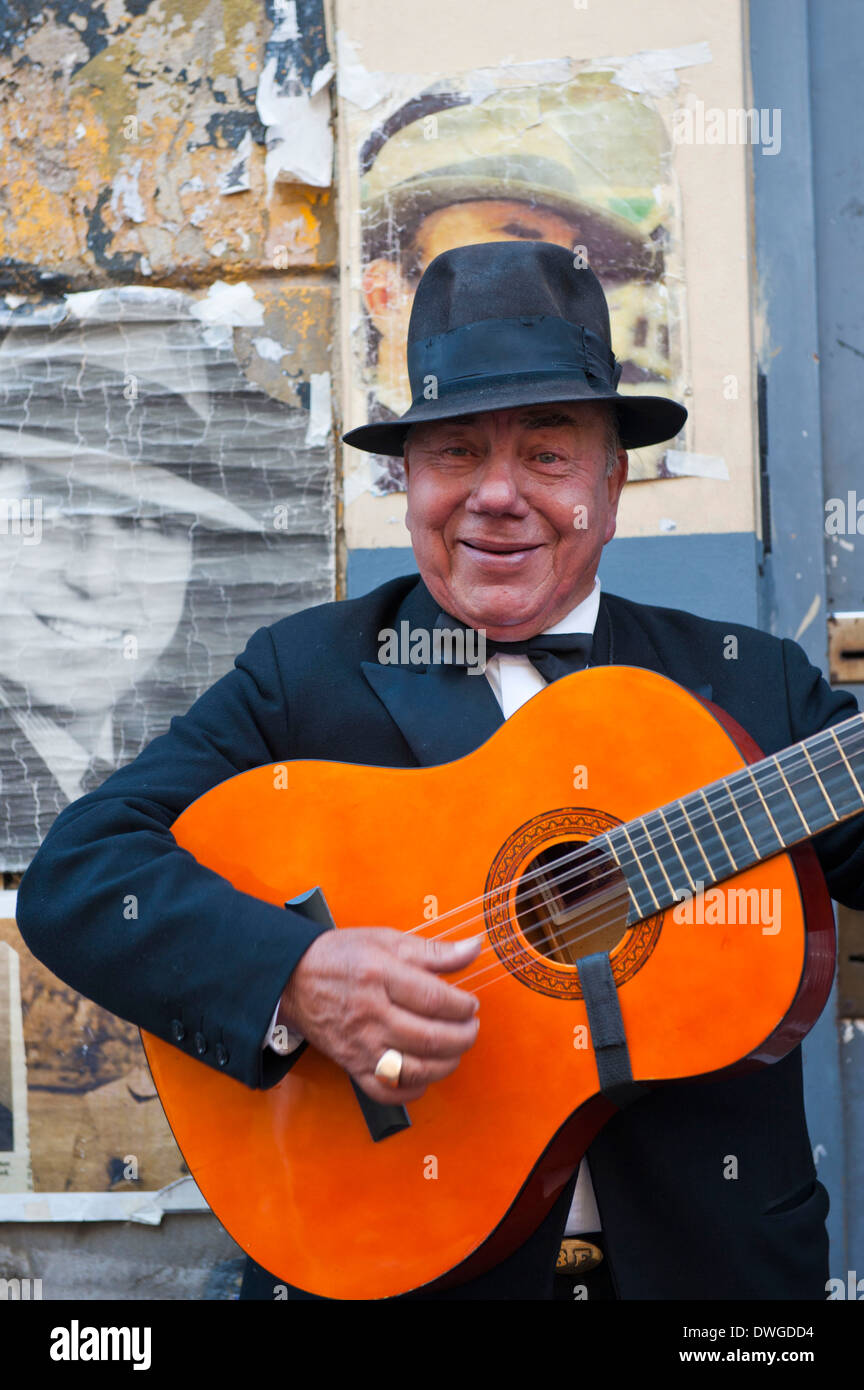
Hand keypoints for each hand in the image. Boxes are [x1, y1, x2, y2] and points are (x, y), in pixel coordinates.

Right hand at [277, 928, 482, 1103]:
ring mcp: (361, 1045)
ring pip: (415, 1069)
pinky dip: (413, 1089)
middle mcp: (370, 1014)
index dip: (462, 1005)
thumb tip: (473, 948)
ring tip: (455, 1049)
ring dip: (446, 1064)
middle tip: (470, 1027)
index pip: (433, 999)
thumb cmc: (343, 957)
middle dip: (463, 1036)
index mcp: (379, 976)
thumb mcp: (388, 940)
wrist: (294, 979)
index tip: (470, 1004)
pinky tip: (424, 1072)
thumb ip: (434, 950)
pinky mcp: (353, 1066)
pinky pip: (388, 1091)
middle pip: (429, 1038)